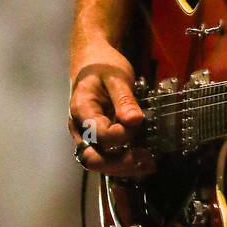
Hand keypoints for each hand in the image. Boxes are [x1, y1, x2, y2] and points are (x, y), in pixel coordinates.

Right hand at [68, 41, 154, 176]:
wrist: (91, 60)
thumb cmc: (102, 65)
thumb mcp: (116, 77)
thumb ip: (124, 99)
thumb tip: (135, 121)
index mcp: (81, 109)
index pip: (98, 133)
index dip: (120, 135)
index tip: (138, 123)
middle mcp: (79, 127)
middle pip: (92, 158)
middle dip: (119, 164)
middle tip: (145, 161)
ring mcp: (86, 134)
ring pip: (98, 161)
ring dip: (122, 167)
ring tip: (148, 165)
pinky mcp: (96, 137)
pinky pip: (105, 155)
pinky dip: (122, 161)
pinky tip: (141, 160)